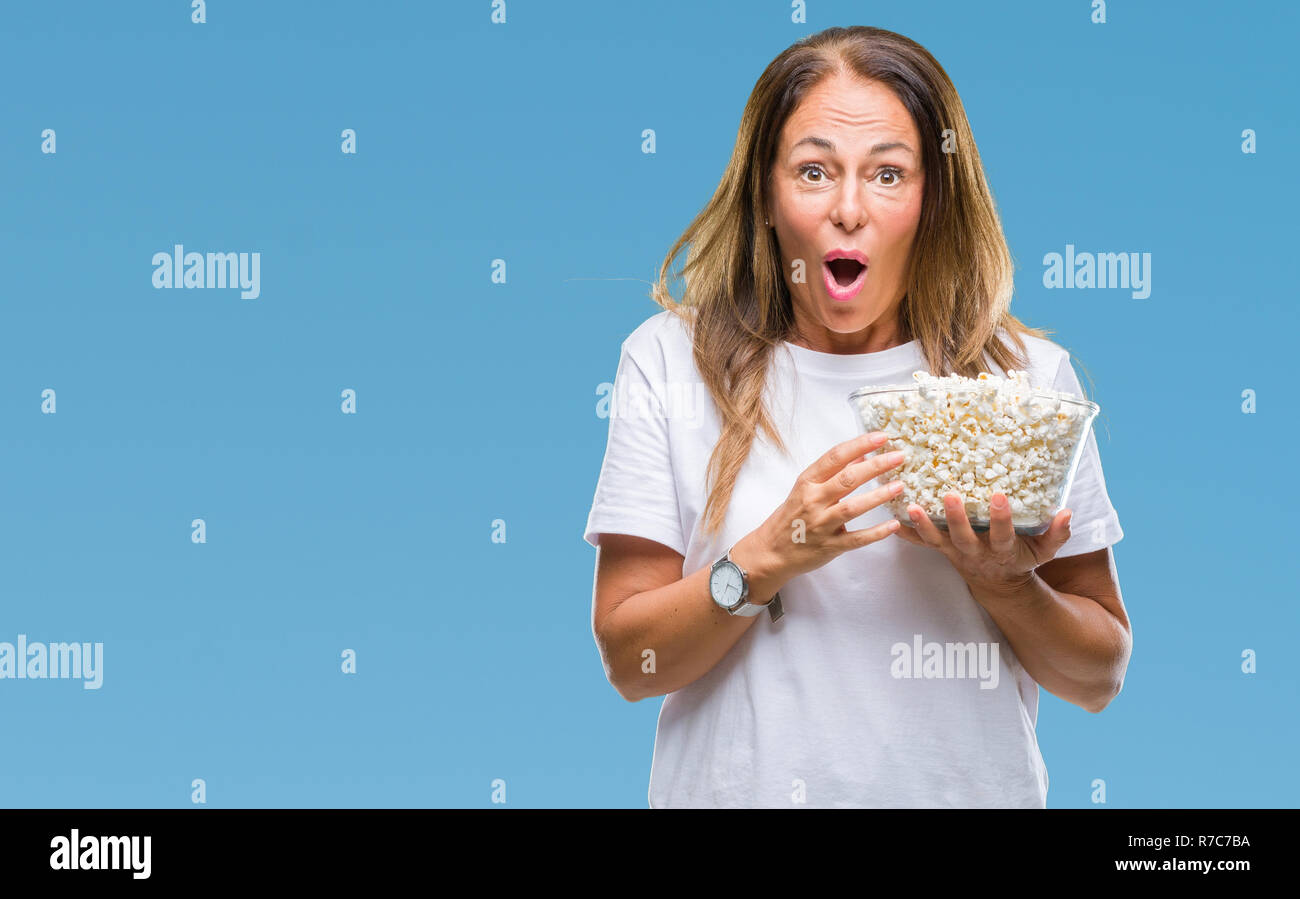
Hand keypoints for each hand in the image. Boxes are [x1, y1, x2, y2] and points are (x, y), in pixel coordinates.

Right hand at [748, 430, 906, 581]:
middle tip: (899, 456)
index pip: (835, 457)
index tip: (881, 437)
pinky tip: (894, 525)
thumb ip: (832, 472)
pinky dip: (876, 533)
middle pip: (847, 479)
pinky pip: (856, 539)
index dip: (859, 445)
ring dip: (878, 496)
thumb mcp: (806, 489)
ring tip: (900, 486)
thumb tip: (862, 454)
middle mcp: (813, 501)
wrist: (771, 551)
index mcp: (807, 483)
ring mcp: (821, 525)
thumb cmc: (790, 517)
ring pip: (853, 507)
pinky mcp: (829, 546)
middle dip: (875, 466)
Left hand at [890, 491, 1071, 591]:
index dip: (1001, 518)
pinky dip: (906, 534)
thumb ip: (1057, 534)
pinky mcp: (940, 550)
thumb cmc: (1021, 558)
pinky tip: (891, 520)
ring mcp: (954, 552)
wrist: (998, 582)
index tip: (1000, 496)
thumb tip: (1068, 512)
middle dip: (957, 518)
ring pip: (936, 541)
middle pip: (963, 537)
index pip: (1002, 534)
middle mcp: (975, 552)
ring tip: (911, 507)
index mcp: (1001, 549)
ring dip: (923, 525)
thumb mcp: (1044, 551)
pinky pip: (920, 543)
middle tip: (950, 495)